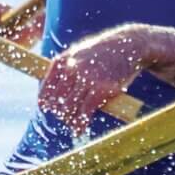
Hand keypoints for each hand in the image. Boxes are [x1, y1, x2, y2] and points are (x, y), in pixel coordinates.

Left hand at [39, 24, 154, 133]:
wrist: (129, 45)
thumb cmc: (103, 52)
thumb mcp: (79, 53)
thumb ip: (66, 68)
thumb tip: (53, 90)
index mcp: (62, 60)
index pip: (46, 88)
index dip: (45, 102)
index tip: (48, 109)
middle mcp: (71, 68)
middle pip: (56, 101)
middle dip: (60, 112)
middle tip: (66, 118)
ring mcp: (86, 78)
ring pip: (68, 108)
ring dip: (69, 120)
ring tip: (73, 124)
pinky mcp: (101, 89)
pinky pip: (84, 112)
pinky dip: (80, 124)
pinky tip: (79, 130)